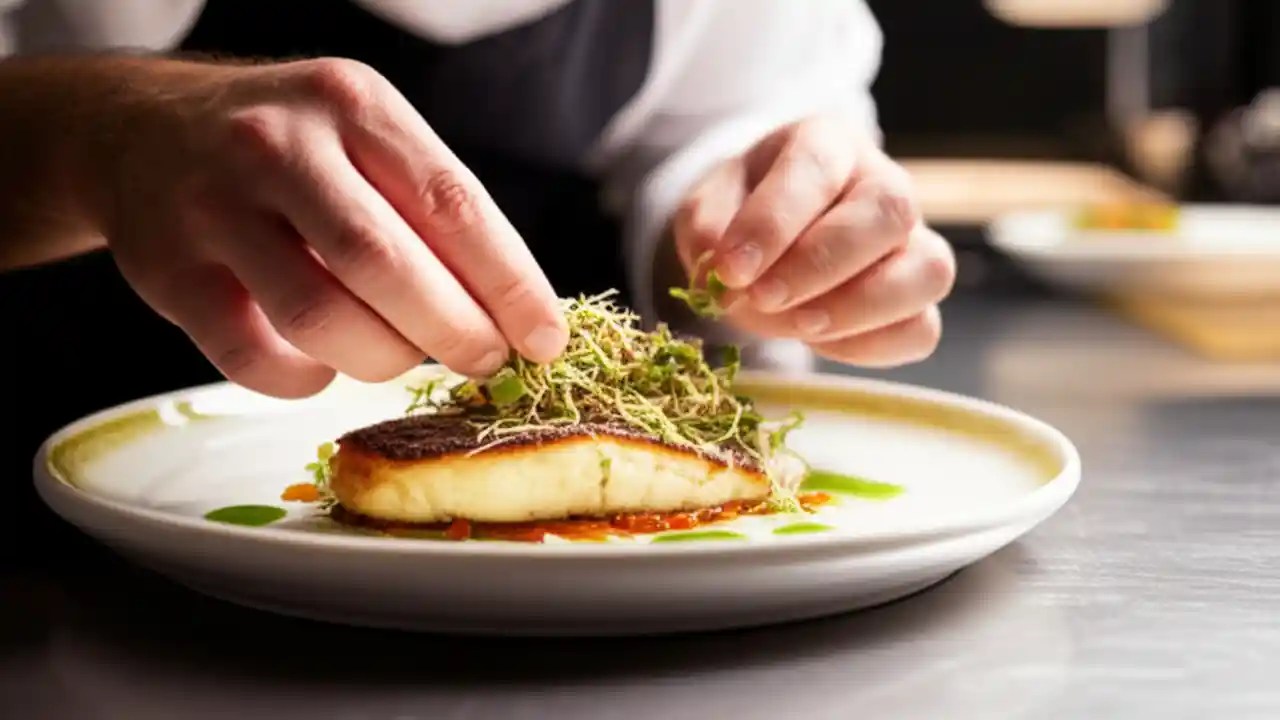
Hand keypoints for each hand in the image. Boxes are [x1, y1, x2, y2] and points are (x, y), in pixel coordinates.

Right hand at [93, 58, 566, 396]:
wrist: (141, 130)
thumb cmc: (290, 151)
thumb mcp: (364, 139)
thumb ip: (429, 210)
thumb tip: (515, 313)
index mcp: (352, 104)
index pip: (452, 203)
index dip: (510, 284)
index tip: (546, 339)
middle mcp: (280, 146)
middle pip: (387, 265)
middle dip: (455, 332)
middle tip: (485, 363)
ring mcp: (214, 206)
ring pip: (321, 317)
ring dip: (383, 360)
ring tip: (401, 356)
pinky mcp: (167, 270)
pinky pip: (256, 357)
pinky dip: (308, 380)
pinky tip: (324, 362)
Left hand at [672, 115, 954, 365]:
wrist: (764, 246)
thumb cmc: (741, 217)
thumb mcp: (707, 210)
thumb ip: (709, 233)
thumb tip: (722, 275)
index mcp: (827, 143)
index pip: (817, 166)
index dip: (774, 222)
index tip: (732, 269)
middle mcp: (884, 183)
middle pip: (888, 212)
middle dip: (820, 265)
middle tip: (763, 298)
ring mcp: (914, 241)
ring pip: (927, 271)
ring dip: (857, 309)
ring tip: (798, 325)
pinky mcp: (917, 299)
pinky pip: (921, 329)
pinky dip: (871, 346)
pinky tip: (820, 340)